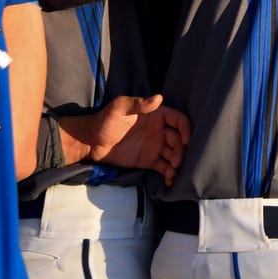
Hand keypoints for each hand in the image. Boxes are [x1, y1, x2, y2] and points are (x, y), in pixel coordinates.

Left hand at [65, 94, 191, 181]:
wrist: (91, 142)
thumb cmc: (104, 121)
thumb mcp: (119, 108)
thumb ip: (138, 103)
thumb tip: (159, 98)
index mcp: (156, 116)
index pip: (178, 120)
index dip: (186, 129)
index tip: (186, 140)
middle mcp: (159, 131)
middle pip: (179, 140)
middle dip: (182, 150)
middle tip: (177, 161)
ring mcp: (155, 147)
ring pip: (174, 154)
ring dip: (178, 163)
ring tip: (173, 171)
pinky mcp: (149, 161)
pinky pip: (164, 167)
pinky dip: (170, 174)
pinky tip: (170, 181)